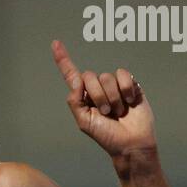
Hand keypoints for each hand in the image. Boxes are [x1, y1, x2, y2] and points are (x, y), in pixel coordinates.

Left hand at [51, 39, 155, 157]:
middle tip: (106, 113)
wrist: (131, 142)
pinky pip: (123, 75)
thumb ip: (75, 101)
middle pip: (90, 76)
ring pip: (107, 76)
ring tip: (118, 111)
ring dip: (112, 97)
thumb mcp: (84, 122)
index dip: (63, 60)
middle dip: (97, 96)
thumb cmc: (107, 136)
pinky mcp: (130, 83)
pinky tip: (129, 102)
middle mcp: (97, 88)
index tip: (55, 43)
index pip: (72, 75)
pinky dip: (125, 90)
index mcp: (84, 97)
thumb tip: (76, 80)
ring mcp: (114, 85)